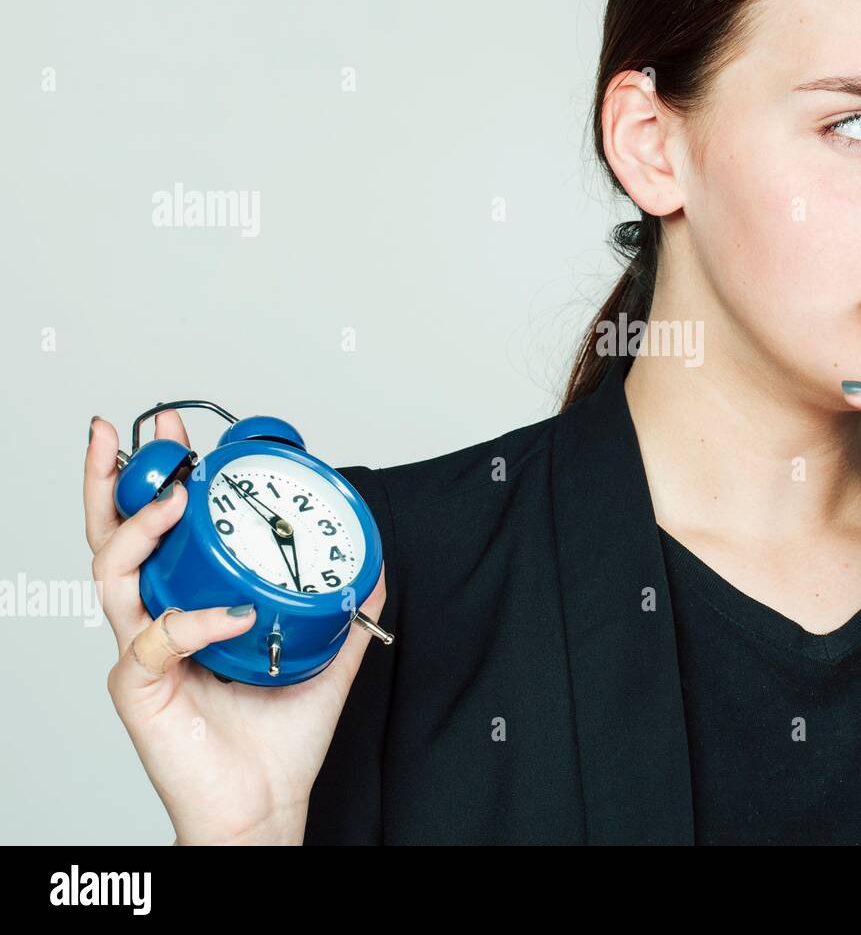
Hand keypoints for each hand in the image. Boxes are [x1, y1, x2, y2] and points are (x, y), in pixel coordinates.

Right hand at [85, 409, 388, 842]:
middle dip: (120, 476)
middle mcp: (157, 619)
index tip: (178, 434)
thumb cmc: (276, 740)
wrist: (264, 803)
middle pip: (116, 535)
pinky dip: (193, 619)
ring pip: (114, 573)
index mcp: (189, 605)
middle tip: (141, 432)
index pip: (160, 531)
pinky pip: (157, 639)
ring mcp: (143, 651)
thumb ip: (343, 613)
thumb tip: (372, 566)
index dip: (160, 480)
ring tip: (174, 497)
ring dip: (141, 527)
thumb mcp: (322, 658)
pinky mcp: (139, 688)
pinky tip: (231, 612)